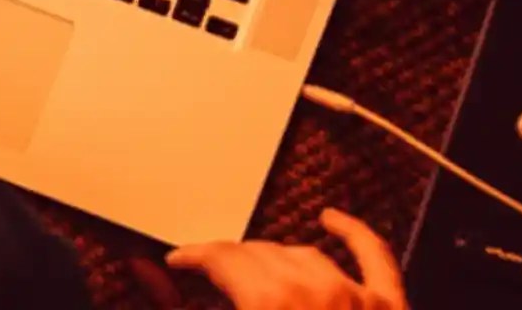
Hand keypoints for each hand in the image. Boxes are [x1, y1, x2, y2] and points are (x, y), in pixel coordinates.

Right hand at [166, 208, 405, 309]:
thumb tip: (148, 277)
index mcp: (271, 304)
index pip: (221, 259)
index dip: (194, 257)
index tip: (177, 263)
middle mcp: (316, 292)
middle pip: (258, 253)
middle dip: (229, 262)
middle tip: (209, 275)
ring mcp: (357, 299)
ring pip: (304, 255)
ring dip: (274, 257)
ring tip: (253, 268)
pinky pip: (373, 256)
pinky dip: (352, 233)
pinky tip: (332, 220)